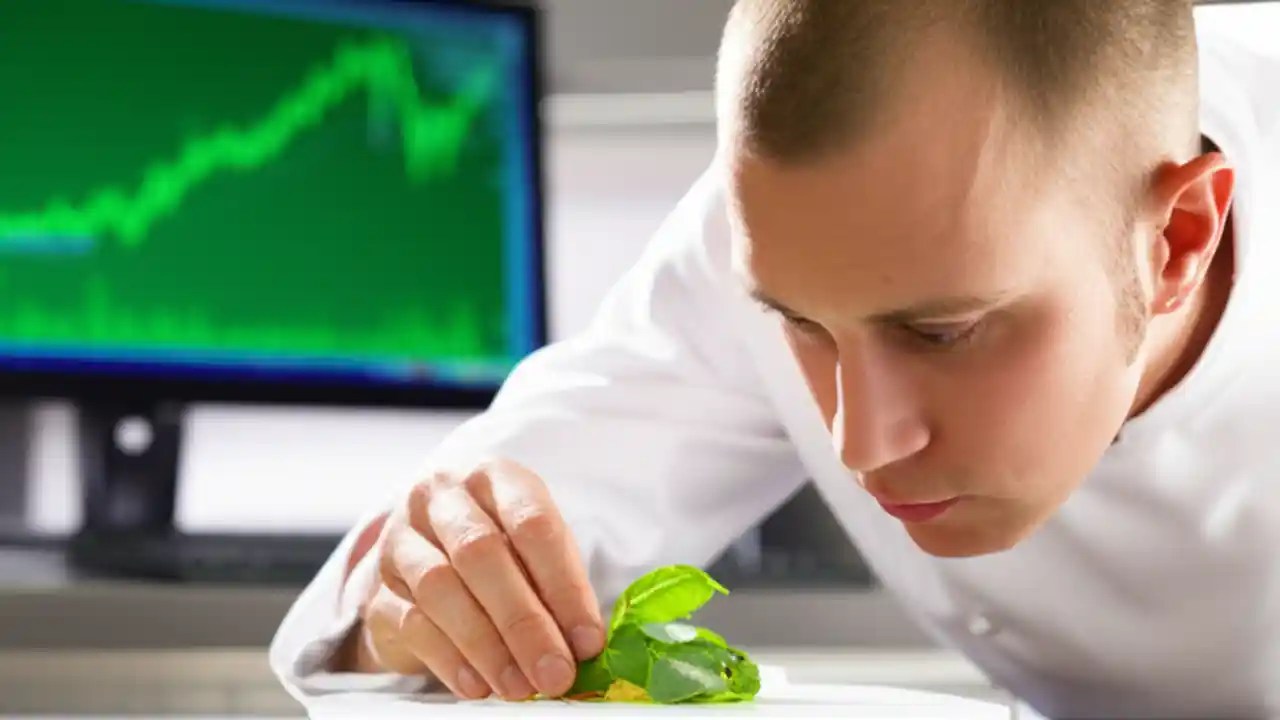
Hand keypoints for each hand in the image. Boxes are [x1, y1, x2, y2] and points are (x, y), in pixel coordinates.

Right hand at [356, 458, 605, 700]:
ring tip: (519, 687)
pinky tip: (478, 685)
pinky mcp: (377, 587)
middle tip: (554, 672)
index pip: (531, 523)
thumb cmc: (500, 549)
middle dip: (524, 622)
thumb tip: (582, 643)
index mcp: (493, 477)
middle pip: (480, 554)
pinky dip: (449, 659)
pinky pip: (411, 623)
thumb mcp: (536, 549)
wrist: (427, 555)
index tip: (587, 639)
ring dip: (486, 646)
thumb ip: (558, 586)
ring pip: (439, 588)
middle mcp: (441, 497)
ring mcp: (401, 539)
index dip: (564, 585)